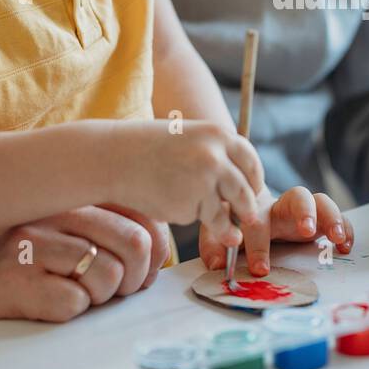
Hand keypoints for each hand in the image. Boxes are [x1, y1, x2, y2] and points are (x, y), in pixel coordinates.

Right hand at [0, 205, 171, 327]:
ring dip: (100, 297)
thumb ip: (115, 226)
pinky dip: (70, 310)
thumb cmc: (32, 259)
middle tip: (116, 289)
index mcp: (77, 193)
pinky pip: (75, 303)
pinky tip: (48, 299)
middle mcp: (56, 209)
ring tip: (75, 290)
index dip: (156, 251)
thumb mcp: (73, 229)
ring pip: (108, 275)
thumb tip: (159, 251)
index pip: (145, 216)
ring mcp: (34, 242)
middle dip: (135, 278)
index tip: (143, 269)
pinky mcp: (18, 279)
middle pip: (134, 243)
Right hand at [107, 120, 263, 244]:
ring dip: (226, 225)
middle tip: (249, 220)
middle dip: (247, 209)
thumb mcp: (190, 139)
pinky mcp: (188, 205)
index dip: (254, 180)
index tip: (252, 192)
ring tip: (228, 233)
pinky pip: (198, 218)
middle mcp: (216, 157)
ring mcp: (203, 182)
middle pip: (245, 191)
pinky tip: (172, 204)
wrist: (114, 158)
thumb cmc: (150, 149)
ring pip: (224, 212)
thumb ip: (218, 157)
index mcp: (219, 135)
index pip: (251, 162)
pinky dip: (191, 217)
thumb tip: (245, 189)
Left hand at [198, 186, 353, 274]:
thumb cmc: (235, 220)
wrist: (249, 202)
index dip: (258, 245)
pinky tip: (345, 245)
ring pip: (320, 202)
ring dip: (331, 217)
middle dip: (304, 212)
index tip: (260, 268)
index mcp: (257, 210)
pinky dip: (345, 227)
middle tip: (307, 230)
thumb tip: (217, 265)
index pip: (258, 222)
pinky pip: (337, 217)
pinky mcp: (320, 220)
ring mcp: (304, 211)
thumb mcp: (218, 230)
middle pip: (298, 196)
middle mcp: (283, 206)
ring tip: (337, 238)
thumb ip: (215, 245)